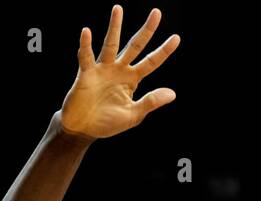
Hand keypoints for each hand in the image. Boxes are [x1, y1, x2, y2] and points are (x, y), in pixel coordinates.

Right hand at [59, 6, 179, 139]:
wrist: (83, 129)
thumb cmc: (107, 122)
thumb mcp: (133, 115)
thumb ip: (150, 102)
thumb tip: (172, 93)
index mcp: (132, 79)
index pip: (151, 62)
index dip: (163, 51)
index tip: (176, 38)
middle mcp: (119, 69)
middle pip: (135, 46)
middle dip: (146, 31)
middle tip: (157, 13)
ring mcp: (102, 69)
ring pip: (110, 44)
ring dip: (115, 27)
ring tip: (118, 8)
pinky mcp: (86, 73)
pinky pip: (86, 57)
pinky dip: (85, 45)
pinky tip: (87, 32)